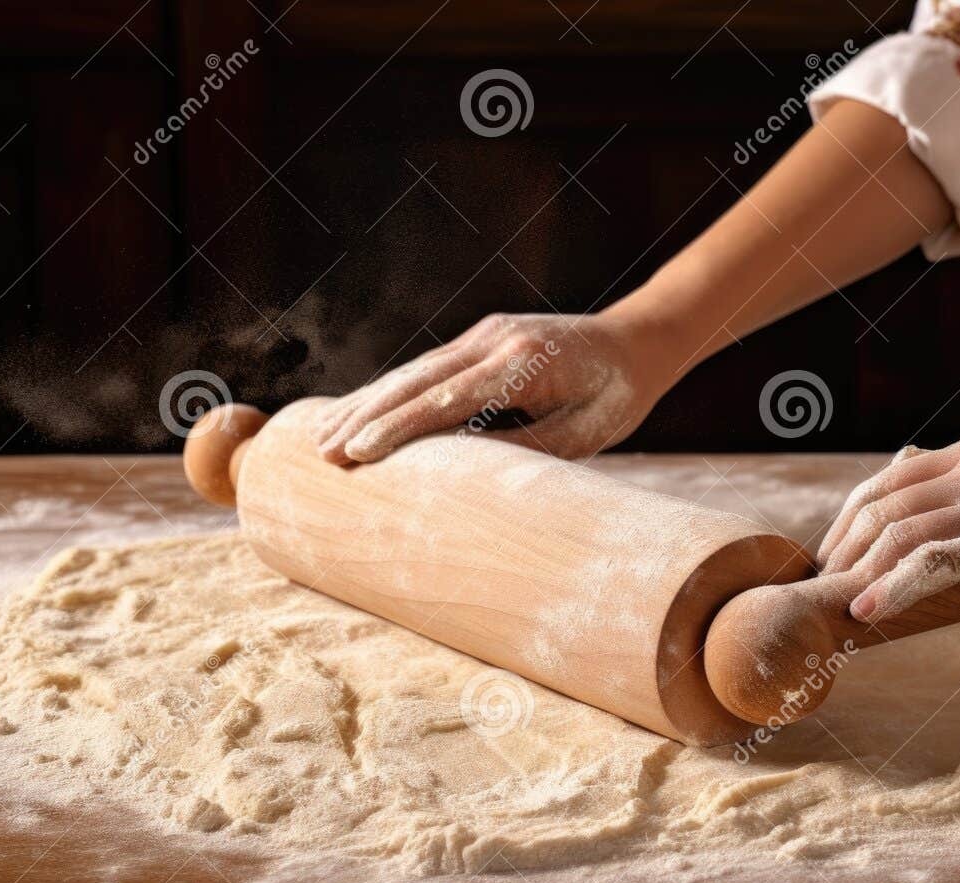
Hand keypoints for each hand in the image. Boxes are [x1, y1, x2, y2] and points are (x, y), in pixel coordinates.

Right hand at [315, 312, 669, 463]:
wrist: (637, 342)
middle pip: (417, 379)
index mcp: (524, 362)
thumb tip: (467, 473)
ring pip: (414, 371)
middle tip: (324, 453)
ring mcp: (484, 333)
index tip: (359, 451)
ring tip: (322, 437)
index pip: (449, 397)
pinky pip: (427, 368)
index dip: (401, 426)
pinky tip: (359, 411)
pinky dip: (390, 391)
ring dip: (367, 403)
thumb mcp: (584, 433)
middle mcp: (496, 339)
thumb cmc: (616, 396)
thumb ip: (528, 448)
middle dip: (367, 416)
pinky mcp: (480, 338)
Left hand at [816, 435, 959, 623]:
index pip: (881, 485)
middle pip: (880, 510)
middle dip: (839, 557)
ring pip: (902, 535)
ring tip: (833, 611)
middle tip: (821, 599)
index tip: (826, 566)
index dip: (841, 527)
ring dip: (856, 576)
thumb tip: (905, 499)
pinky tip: (870, 610)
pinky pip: (943, 563)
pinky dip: (896, 586)